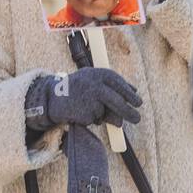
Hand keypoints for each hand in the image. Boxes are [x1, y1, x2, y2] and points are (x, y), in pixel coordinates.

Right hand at [24, 67, 141, 131]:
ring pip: (107, 112)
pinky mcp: (84, 113)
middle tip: (137, 119)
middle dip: (128, 112)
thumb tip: (135, 91)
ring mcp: (89, 100)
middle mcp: (95, 85)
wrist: (54, 97)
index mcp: (99, 74)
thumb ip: (114, 84)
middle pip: (117, 101)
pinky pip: (97, 119)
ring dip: (107, 116)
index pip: (119, 84)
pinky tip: (82, 111)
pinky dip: (93, 118)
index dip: (130, 95)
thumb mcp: (95, 79)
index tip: (138, 103)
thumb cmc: (80, 87)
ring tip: (92, 108)